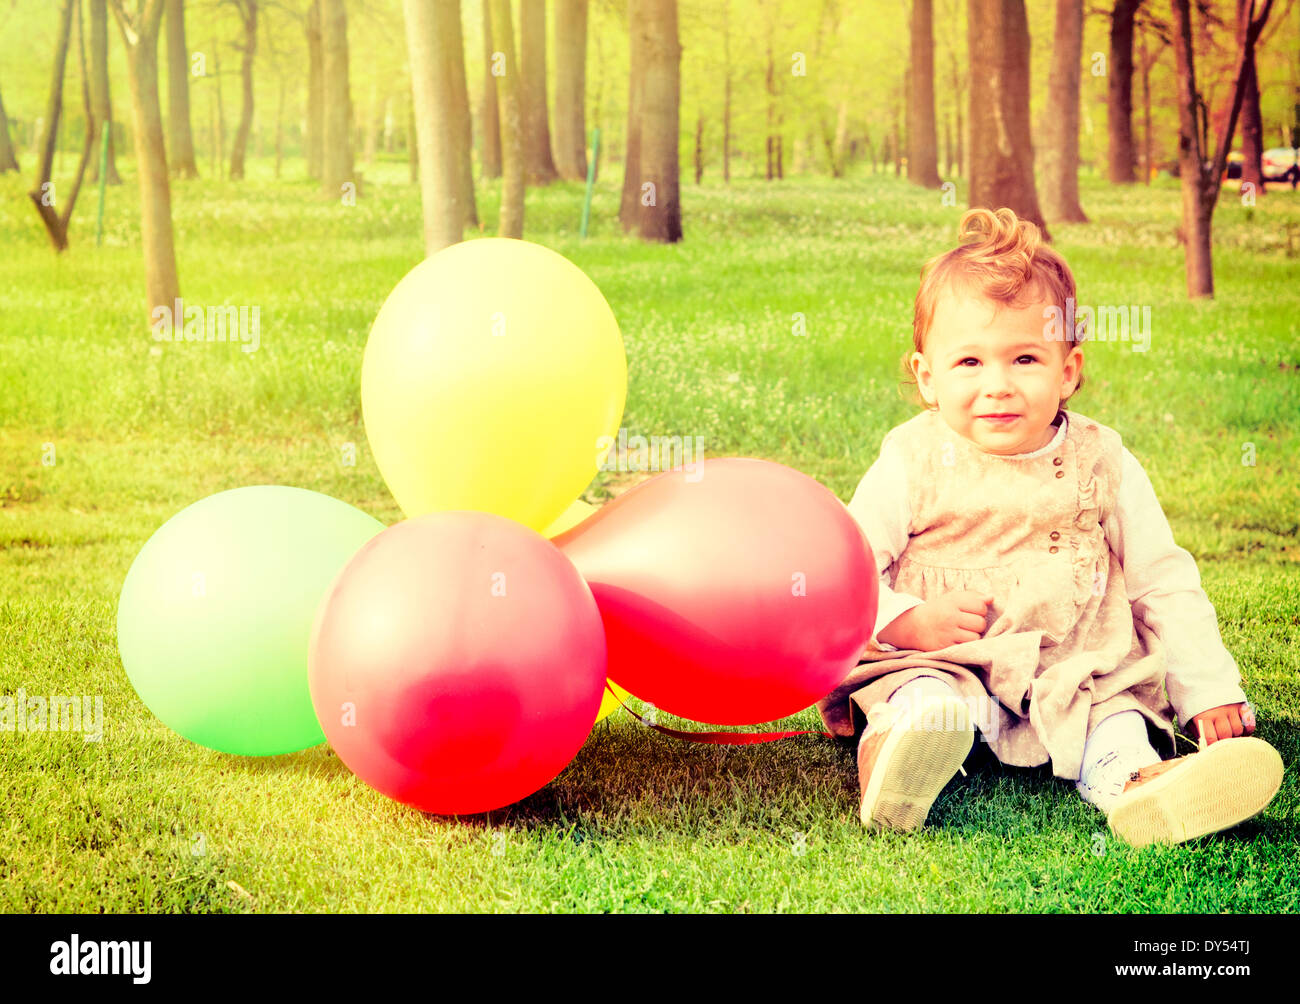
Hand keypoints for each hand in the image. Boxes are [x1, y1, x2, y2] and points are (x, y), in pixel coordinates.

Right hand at [877, 590, 992, 651]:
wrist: (913, 626)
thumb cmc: (938, 610)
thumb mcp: (951, 598)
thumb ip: (972, 597)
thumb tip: (991, 598)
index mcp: (952, 602)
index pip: (980, 606)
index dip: (979, 610)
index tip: (972, 612)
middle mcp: (950, 616)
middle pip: (980, 623)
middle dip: (977, 624)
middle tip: (967, 624)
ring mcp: (947, 633)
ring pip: (975, 637)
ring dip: (972, 636)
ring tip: (963, 633)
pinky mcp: (945, 647)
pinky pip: (966, 648)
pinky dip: (965, 645)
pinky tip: (958, 640)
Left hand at [1189, 702, 1254, 746]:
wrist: (1203, 684)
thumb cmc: (1195, 706)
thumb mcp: (1189, 717)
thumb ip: (1197, 732)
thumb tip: (1205, 747)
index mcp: (1203, 716)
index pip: (1211, 738)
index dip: (1213, 747)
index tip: (1213, 750)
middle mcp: (1218, 713)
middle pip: (1226, 735)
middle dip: (1224, 741)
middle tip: (1221, 742)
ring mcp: (1231, 709)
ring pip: (1238, 730)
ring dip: (1235, 736)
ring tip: (1230, 735)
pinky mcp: (1241, 705)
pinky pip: (1249, 722)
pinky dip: (1248, 729)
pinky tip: (1243, 732)